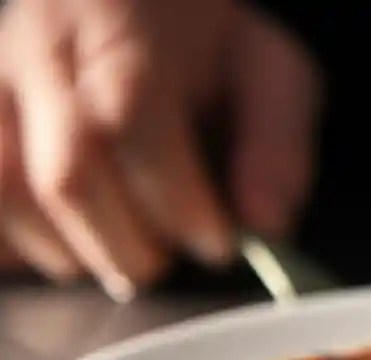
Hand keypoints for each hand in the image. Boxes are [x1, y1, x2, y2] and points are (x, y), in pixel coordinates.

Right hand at [0, 0, 320, 299]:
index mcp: (126, 26)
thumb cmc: (209, 43)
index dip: (178, 201)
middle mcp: (44, 49)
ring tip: (122, 249)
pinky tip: (71, 244)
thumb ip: (278, 145)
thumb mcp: (270, 73)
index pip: (133, 119)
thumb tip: (266, 225)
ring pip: (8, 190)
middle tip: (169, 257)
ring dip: (71, 250)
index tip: (218, 244)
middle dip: (128, 243)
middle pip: (68, 171)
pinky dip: (21, 242)